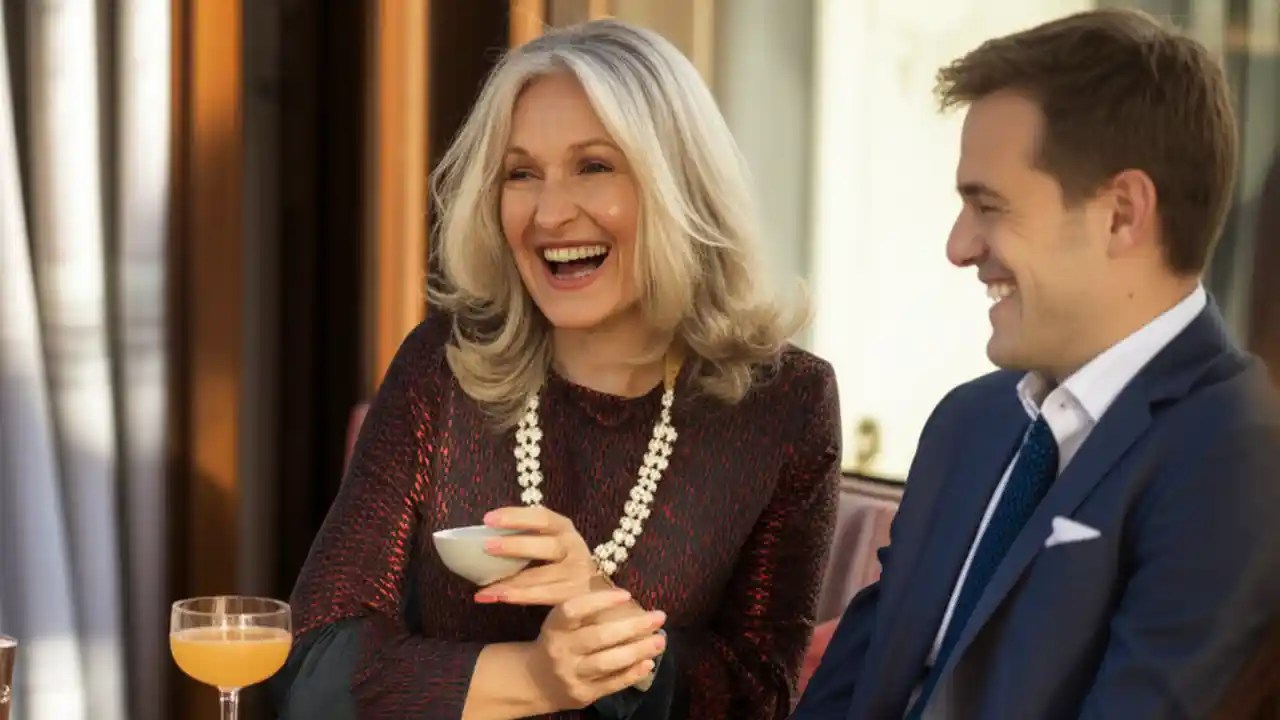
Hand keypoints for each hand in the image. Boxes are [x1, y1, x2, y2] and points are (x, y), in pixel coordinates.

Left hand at [475, 506, 596, 605]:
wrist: (593, 589)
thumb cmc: (560, 560)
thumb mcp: (550, 541)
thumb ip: (526, 536)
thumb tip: (483, 536)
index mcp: (564, 528)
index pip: (542, 517)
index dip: (516, 516)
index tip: (488, 519)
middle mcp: (574, 549)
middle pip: (547, 546)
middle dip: (516, 546)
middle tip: (487, 547)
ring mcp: (576, 575)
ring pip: (541, 578)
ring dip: (511, 582)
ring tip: (485, 588)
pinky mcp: (573, 597)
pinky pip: (542, 597)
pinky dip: (517, 597)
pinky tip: (493, 597)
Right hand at [530, 588, 667, 710]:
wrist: (535, 682)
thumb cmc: (558, 642)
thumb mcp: (561, 624)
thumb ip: (585, 612)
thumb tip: (627, 597)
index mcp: (555, 627)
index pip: (574, 610)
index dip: (599, 601)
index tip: (627, 594)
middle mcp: (560, 650)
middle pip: (598, 637)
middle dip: (632, 626)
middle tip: (659, 617)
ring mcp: (571, 674)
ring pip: (607, 662)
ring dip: (637, 650)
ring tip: (660, 641)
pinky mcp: (582, 694)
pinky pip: (611, 684)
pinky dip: (632, 674)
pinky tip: (648, 663)